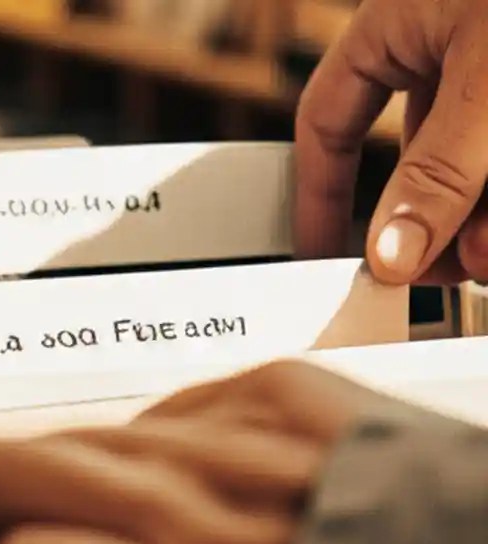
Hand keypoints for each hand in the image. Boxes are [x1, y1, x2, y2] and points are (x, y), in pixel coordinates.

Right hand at [296, 0, 487, 284]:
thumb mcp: (486, 80)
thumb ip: (441, 169)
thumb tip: (393, 251)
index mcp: (395, 22)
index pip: (327, 122)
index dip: (320, 194)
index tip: (323, 256)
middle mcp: (444, 43)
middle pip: (413, 158)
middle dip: (425, 222)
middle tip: (433, 271)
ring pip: (469, 163)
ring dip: (475, 221)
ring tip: (486, 257)